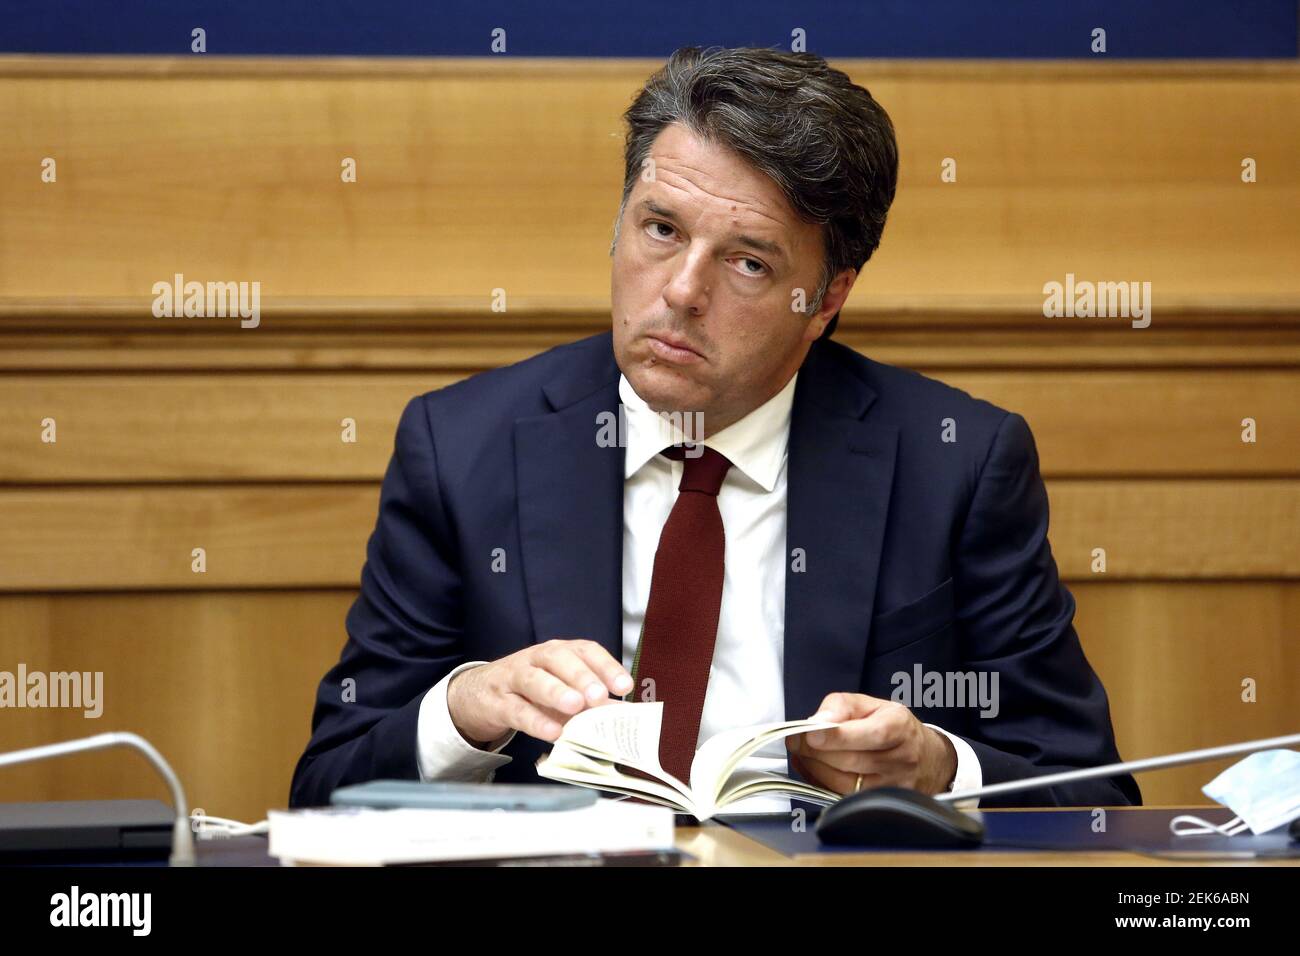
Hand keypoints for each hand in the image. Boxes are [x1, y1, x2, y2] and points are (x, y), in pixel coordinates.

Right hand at [447, 639, 632, 745]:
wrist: (477, 695)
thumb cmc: (528, 691)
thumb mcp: (561, 691)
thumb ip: (590, 702)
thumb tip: (625, 715)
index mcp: (558, 653)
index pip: (584, 651)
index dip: (606, 666)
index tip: (625, 685)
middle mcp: (536, 659)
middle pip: (559, 659)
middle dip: (581, 676)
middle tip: (599, 695)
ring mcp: (513, 678)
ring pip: (534, 679)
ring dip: (556, 691)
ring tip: (576, 706)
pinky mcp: (496, 702)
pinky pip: (516, 710)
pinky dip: (535, 721)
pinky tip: (552, 731)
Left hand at [785, 692, 957, 795]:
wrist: (926, 759)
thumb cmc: (893, 727)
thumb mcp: (871, 705)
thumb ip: (841, 706)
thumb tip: (817, 721)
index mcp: (899, 726)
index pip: (870, 734)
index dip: (837, 736)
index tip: (810, 732)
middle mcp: (901, 759)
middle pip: (851, 760)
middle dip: (815, 750)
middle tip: (795, 739)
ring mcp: (892, 786)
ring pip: (843, 782)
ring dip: (814, 767)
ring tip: (802, 751)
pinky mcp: (879, 803)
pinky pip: (841, 796)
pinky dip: (819, 782)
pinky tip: (811, 767)